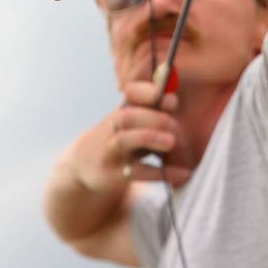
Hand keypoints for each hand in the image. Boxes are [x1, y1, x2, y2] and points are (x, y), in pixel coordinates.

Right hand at [75, 83, 190, 192]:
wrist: (83, 164)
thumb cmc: (120, 136)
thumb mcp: (131, 120)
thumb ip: (151, 110)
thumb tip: (174, 99)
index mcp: (122, 110)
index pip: (130, 94)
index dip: (147, 92)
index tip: (170, 98)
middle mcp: (113, 128)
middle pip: (127, 116)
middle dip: (153, 118)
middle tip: (174, 124)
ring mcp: (110, 151)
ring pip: (124, 140)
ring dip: (150, 138)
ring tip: (172, 142)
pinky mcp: (113, 175)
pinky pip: (137, 172)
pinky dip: (161, 173)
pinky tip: (183, 174)